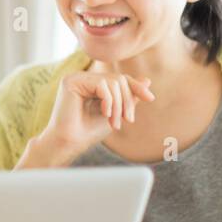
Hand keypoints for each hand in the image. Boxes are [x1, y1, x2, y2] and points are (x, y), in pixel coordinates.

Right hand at [20, 67, 154, 167]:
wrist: (70, 143)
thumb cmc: (89, 131)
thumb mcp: (116, 112)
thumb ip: (128, 96)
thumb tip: (147, 80)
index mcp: (91, 84)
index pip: (119, 79)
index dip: (136, 87)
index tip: (151, 98)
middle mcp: (83, 78)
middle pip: (118, 79)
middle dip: (127, 101)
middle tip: (127, 120)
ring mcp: (76, 78)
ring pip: (112, 82)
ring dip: (119, 104)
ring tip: (115, 123)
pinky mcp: (71, 81)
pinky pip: (101, 84)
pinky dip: (108, 100)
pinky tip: (105, 114)